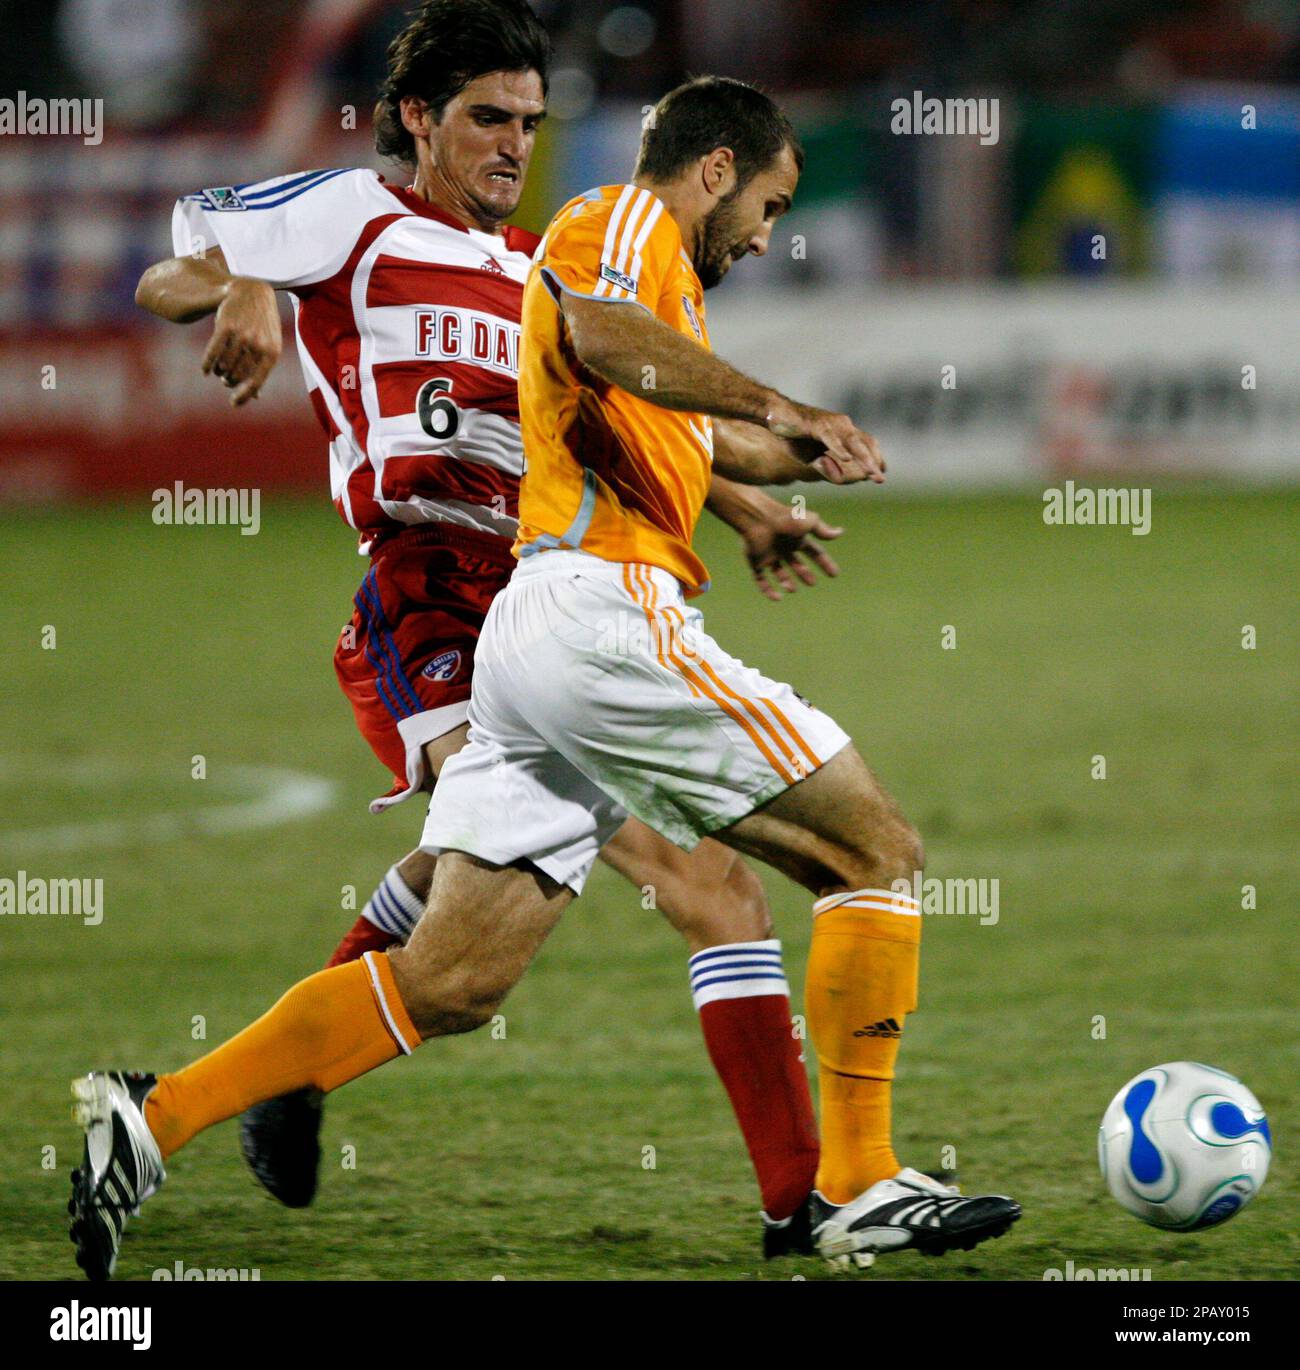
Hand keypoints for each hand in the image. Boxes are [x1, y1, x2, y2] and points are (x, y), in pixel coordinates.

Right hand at [201, 277, 281, 405]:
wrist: (253, 292)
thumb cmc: (263, 324)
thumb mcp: (269, 345)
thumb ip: (262, 369)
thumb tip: (255, 396)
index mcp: (272, 353)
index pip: (256, 382)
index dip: (243, 395)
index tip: (233, 403)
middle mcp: (258, 345)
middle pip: (237, 375)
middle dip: (229, 381)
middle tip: (226, 380)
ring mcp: (242, 335)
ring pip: (224, 366)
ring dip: (219, 372)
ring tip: (219, 372)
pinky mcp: (225, 326)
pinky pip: (213, 352)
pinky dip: (207, 364)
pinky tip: (205, 370)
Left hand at [740, 496, 843, 601]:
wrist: (759, 519)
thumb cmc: (785, 519)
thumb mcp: (809, 522)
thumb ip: (823, 530)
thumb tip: (840, 532)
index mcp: (797, 538)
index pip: (814, 553)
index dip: (824, 563)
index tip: (835, 574)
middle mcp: (783, 547)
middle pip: (797, 564)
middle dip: (805, 574)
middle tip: (812, 583)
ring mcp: (769, 555)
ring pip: (780, 573)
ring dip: (787, 583)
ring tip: (792, 589)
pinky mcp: (756, 562)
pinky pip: (761, 580)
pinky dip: (768, 590)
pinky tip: (778, 598)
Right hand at [766, 398, 885, 484]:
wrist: (775, 414)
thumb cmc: (794, 435)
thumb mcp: (811, 458)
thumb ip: (826, 467)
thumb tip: (840, 479)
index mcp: (844, 433)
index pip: (866, 446)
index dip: (875, 460)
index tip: (881, 475)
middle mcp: (842, 426)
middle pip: (864, 444)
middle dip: (873, 463)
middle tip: (880, 480)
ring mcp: (831, 423)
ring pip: (852, 441)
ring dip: (863, 457)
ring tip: (871, 472)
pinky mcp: (816, 423)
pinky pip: (830, 437)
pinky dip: (839, 448)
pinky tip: (846, 459)